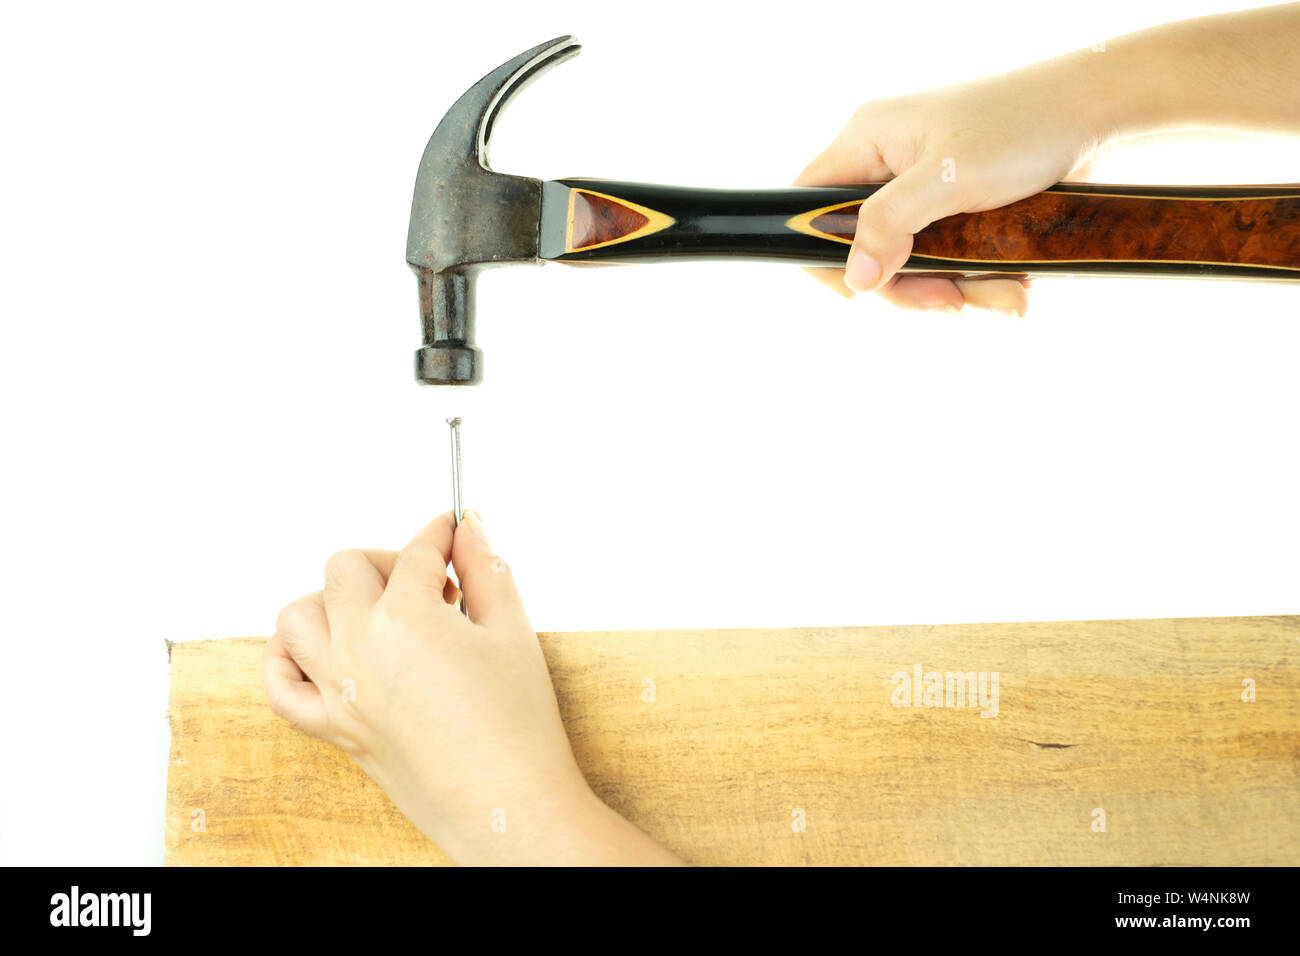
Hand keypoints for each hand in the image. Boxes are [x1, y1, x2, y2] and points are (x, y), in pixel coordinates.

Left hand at [262, 510, 681, 865]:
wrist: (508, 803)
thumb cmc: (518, 723)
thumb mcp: (513, 631)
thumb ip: (487, 570)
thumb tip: (469, 531)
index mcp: (408, 617)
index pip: (416, 551)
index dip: (440, 532)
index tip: (451, 528)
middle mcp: (360, 647)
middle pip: (347, 569)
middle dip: (388, 561)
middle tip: (429, 582)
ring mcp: (339, 690)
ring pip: (298, 616)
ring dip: (331, 600)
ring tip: (376, 612)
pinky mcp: (334, 729)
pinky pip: (280, 687)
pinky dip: (285, 661)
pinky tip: (319, 651)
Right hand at [795, 54, 1105, 314]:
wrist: (1098, 110)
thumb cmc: (1022, 124)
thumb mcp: (949, 178)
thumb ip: (891, 225)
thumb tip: (855, 279)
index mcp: (869, 141)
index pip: (810, 205)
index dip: (825, 254)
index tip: (866, 289)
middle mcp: (888, 165)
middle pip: (868, 248)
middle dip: (912, 284)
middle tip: (951, 300)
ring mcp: (923, 187)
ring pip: (914, 261)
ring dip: (957, 286)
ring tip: (1005, 292)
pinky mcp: (958, 206)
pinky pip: (951, 256)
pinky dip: (980, 275)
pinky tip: (1014, 282)